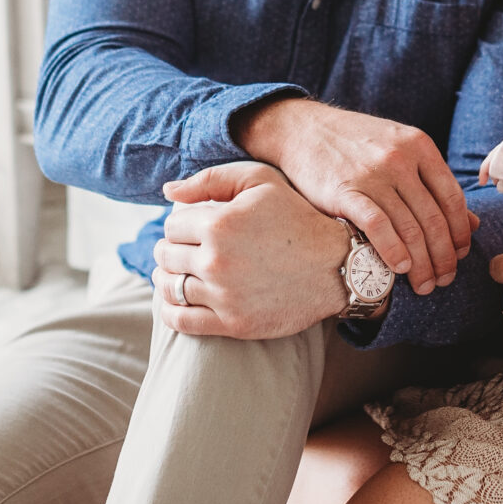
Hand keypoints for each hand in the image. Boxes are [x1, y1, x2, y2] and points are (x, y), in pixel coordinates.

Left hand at [156, 160, 357, 339]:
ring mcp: (223, 295)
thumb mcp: (260, 182)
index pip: (171, 226)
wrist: (336, 265)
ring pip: (169, 287)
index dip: (181, 225)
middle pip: (166, 255)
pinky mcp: (232, 323)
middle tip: (186, 250)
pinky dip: (170, 311)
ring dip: (167, 278)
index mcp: (219, 224)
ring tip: (180, 273)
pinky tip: (178, 301)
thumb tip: (168, 192)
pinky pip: (180, 321)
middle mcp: (216, 260)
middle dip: (172, 250)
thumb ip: (211, 179)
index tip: (194, 229)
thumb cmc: (297, 217)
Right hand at [238, 98, 472, 295]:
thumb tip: (471, 223)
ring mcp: (373, 175)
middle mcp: (400, 159)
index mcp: (419, 146)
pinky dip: (393, 252)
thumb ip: (434, 182)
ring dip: (421, 264)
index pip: (453, 198)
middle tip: (444, 279)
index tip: (460, 255)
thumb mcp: (401, 149)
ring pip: (409, 228)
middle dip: (443, 257)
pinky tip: (400, 268)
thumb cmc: (356, 143)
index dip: (460, 233)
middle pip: (434, 219)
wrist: (304, 129)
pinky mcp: (345, 191)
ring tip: (424, 285)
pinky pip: (378, 227)